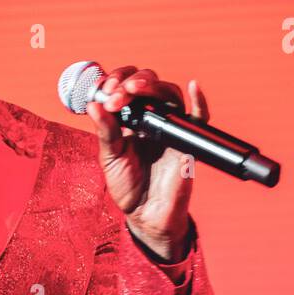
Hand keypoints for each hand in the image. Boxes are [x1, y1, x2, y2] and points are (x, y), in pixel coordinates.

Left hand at [85, 67, 209, 261]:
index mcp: (130, 118)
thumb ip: (104, 132)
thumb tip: (93, 105)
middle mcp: (151, 118)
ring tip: (132, 90)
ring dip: (152, 86)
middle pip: (148, 84)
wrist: (145, 213)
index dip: (116, 81)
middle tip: (118, 92)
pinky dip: (199, 100)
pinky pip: (199, 117)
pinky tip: (193, 87)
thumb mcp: (109, 157)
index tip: (105, 89)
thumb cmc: (127, 185)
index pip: (126, 87)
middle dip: (131, 81)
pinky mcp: (188, 141)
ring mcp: (170, 127)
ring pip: (169, 94)